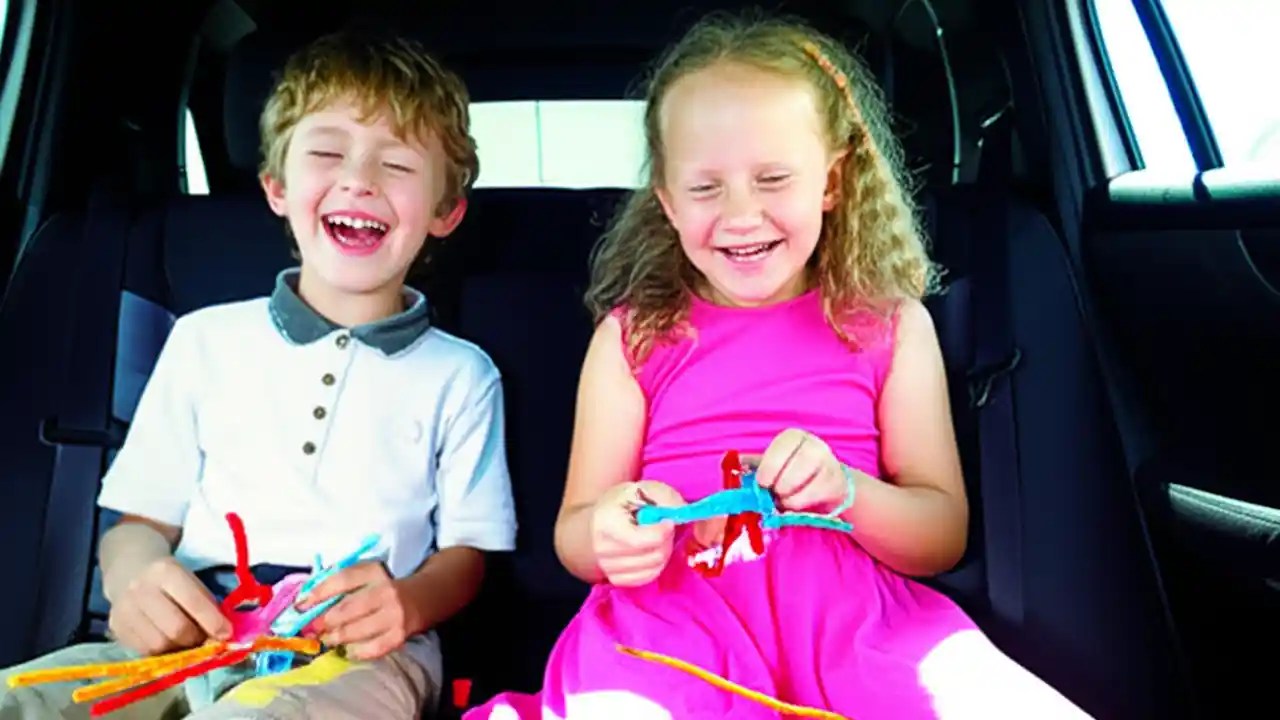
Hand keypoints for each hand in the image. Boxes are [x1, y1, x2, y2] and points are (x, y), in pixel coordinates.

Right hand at [107, 557, 230, 655]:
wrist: (130, 568)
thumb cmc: (171, 578)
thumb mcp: (191, 579)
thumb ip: (207, 604)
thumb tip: (223, 635)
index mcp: (165, 571)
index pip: (193, 602)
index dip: (213, 622)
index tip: (227, 634)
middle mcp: (141, 590)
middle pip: (175, 629)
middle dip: (196, 640)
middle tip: (205, 641)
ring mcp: (124, 610)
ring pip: (158, 645)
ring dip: (179, 650)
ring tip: (187, 642)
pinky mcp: (115, 627)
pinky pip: (143, 651)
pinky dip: (162, 653)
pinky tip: (169, 643)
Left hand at [296, 560, 409, 660]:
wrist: (426, 596)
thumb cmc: (390, 585)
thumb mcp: (369, 575)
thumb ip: (342, 583)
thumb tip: (307, 602)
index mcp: (375, 571)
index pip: (341, 580)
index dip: (318, 594)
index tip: (301, 606)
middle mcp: (385, 591)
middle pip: (345, 610)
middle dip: (325, 622)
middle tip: (317, 628)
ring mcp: (393, 615)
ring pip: (354, 631)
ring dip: (335, 638)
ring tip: (329, 638)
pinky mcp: (398, 635)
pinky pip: (371, 649)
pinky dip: (355, 651)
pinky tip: (349, 649)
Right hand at [591, 481, 684, 586]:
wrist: (592, 525)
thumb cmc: (619, 504)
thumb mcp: (639, 489)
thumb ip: (662, 496)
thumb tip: (682, 510)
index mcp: (607, 524)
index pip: (646, 539)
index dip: (665, 530)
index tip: (668, 520)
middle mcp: (603, 549)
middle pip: (653, 555)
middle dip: (667, 541)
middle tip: (665, 529)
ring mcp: (607, 568)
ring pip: (653, 568)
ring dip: (663, 552)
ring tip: (658, 539)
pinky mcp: (614, 580)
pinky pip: (647, 578)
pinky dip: (656, 566)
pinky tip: (652, 552)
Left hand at [745, 428, 851, 514]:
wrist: (826, 486)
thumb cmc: (793, 474)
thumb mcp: (774, 465)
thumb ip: (755, 464)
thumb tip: (735, 462)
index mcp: (793, 438)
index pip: (783, 445)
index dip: (771, 466)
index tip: (762, 483)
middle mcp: (814, 445)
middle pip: (796, 465)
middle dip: (780, 485)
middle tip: (773, 495)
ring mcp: (829, 463)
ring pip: (806, 482)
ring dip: (790, 497)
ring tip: (783, 501)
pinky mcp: (837, 482)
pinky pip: (815, 495)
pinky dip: (801, 504)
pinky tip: (795, 505)